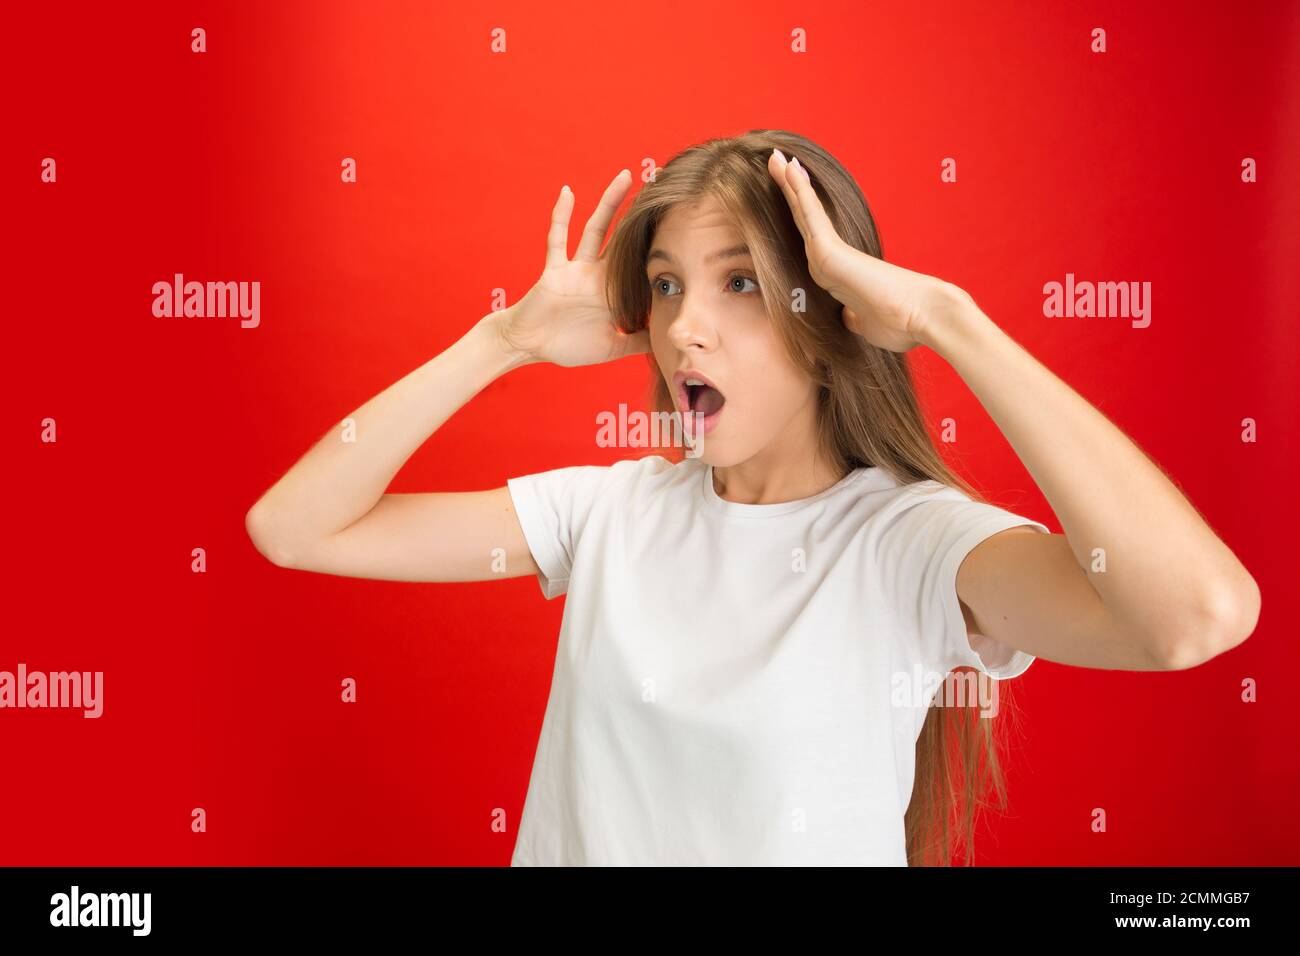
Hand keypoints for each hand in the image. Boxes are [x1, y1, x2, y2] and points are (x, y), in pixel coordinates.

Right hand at [493, 170, 650, 367]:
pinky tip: (568, 192)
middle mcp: (598, 273)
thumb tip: (667, 340)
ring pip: (596, 229)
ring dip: (609, 203)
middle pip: (624, 237)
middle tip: (662, 186)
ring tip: (626, 176)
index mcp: (613, 290)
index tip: (682, 226)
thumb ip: (638, 341)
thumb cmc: (568, 345)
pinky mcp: (555, 270)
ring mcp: (576, 268)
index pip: (640, 263)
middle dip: (640, 214)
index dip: (658, 246)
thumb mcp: (613, 347)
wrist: (530, 346)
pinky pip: (558, 239)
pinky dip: (561, 216)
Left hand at [767, 148, 969, 352]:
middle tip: (777, 162)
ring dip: (790, 184)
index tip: (787, 198)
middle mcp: (833, 259)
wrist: (925, 317)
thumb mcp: (866, 324)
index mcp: (837, 275)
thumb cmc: (901, 323)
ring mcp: (832, 253)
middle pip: (804, 220)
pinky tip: (789, 170)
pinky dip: (799, 192)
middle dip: (790, 192)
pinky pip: (809, 216)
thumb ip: (853, 316)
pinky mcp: (831, 251)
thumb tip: (847, 316)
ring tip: (776, 157)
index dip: (799, 218)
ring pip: (804, 212)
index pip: (810, 241)